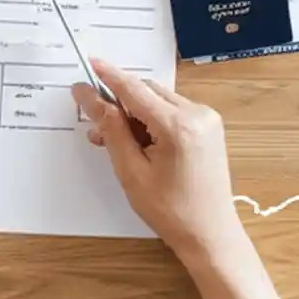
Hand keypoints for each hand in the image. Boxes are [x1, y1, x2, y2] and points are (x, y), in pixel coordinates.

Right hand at [71, 59, 244, 263]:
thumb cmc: (170, 211)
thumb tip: (90, 98)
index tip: (89, 64)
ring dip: (135, 113)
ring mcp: (207, 119)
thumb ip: (111, 129)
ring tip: (116, 142)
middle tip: (96, 127)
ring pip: (159, 100)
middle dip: (120, 104)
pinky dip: (152, 120)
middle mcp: (198, 114)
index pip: (135, 89)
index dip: (109, 77)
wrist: (210, 233)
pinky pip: (173, 111)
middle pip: (147, 91)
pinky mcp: (209, 126)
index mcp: (178, 126)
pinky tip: (139, 143)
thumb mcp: (132, 171)